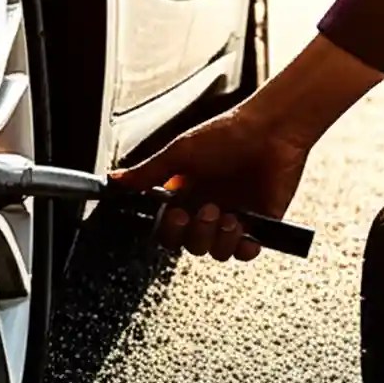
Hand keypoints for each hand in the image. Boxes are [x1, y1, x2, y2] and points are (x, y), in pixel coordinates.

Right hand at [110, 107, 310, 261]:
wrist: (269, 130)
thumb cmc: (226, 134)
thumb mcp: (180, 153)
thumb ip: (148, 172)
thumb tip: (114, 180)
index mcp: (186, 195)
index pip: (167, 229)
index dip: (167, 229)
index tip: (172, 214)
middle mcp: (208, 209)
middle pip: (189, 244)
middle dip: (195, 233)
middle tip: (206, 209)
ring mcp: (234, 218)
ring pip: (216, 252)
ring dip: (218, 239)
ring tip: (228, 216)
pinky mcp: (262, 224)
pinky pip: (247, 251)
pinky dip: (243, 247)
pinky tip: (242, 228)